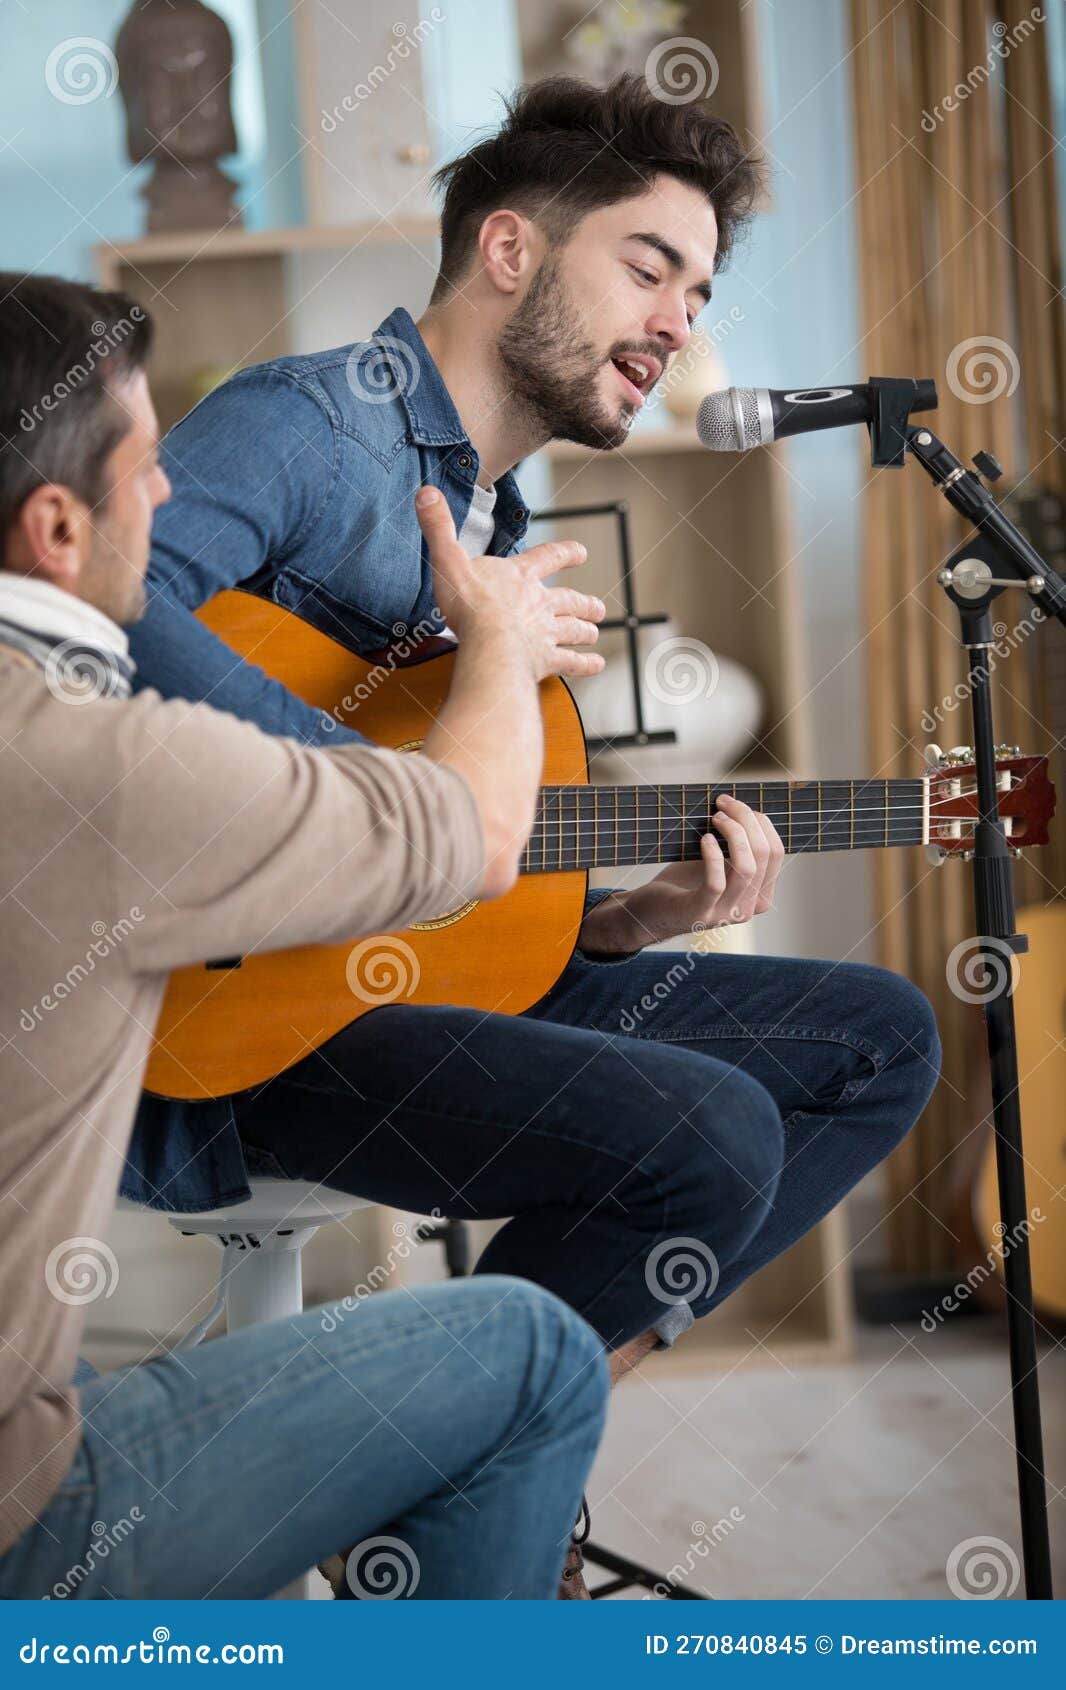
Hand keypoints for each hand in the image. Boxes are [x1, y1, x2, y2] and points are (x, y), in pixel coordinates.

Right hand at [415, 486, 604, 681]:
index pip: (548, 557)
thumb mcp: (448, 560)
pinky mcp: (546, 659)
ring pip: (574, 629)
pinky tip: (596, 664)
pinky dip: (586, 664)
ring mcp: (546, 632)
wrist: (488, 644)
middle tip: (598, 607)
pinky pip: (572, 662)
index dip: (565, 554)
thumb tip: (426, 493)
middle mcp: (539, 603)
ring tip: (595, 632)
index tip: (581, 552)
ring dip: (587, 630)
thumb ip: (439, 528)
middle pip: (569, 600)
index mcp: (520, 576)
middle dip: (584, 603)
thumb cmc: (468, 604)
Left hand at [578, 794, 784, 952]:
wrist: (650, 912)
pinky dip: (713, 855)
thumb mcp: (718, 862)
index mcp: (758, 896)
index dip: (761, 822)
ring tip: (715, 817)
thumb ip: (735, 845)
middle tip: (723, 803)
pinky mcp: (700, 913)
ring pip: (747, 867)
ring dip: (733, 833)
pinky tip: (704, 839)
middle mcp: (747, 909)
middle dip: (746, 820)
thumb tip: (743, 807)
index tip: (737, 804)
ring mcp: (725, 915)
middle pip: (764, 855)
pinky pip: (716, 882)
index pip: (776, 853)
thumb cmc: (684, 883)